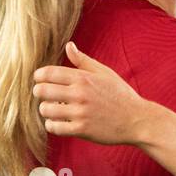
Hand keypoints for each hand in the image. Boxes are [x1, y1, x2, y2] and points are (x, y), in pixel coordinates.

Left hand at [34, 42, 149, 144]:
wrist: (137, 120)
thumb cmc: (120, 95)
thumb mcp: (105, 73)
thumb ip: (83, 61)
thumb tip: (68, 45)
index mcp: (84, 78)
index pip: (48, 73)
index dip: (39, 76)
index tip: (41, 81)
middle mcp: (80, 94)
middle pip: (42, 91)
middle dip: (39, 93)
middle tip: (45, 96)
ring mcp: (81, 112)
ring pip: (46, 110)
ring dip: (46, 110)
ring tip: (53, 110)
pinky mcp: (82, 130)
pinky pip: (55, 128)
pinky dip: (52, 125)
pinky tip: (58, 123)